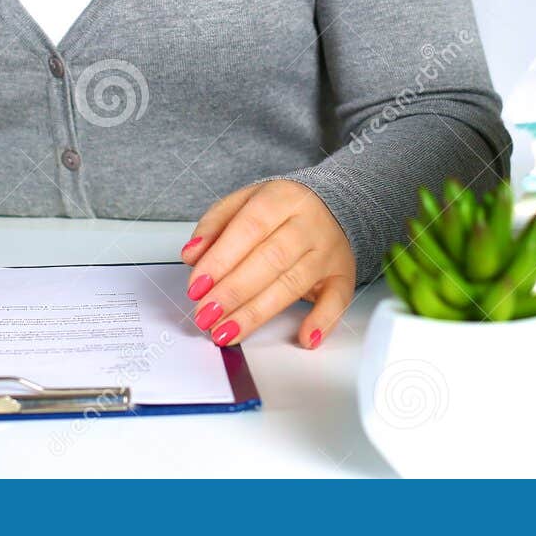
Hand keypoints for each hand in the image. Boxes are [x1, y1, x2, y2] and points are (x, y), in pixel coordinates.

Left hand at [180, 180, 354, 349]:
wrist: (333, 205)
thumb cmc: (280, 209)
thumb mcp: (244, 202)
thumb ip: (215, 225)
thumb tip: (192, 254)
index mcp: (281, 198)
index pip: (249, 229)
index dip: (221, 260)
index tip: (196, 286)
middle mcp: (308, 224)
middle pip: (270, 260)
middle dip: (233, 291)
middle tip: (206, 315)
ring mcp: (328, 251)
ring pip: (293, 283)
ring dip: (258, 313)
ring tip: (227, 332)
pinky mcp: (343, 275)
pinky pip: (338, 300)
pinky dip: (324, 321)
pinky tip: (305, 337)